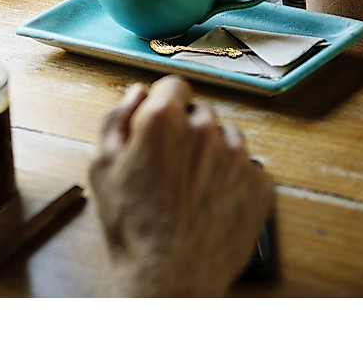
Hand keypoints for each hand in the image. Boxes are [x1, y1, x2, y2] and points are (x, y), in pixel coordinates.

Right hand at [89, 75, 273, 295]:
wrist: (168, 279)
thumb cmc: (131, 226)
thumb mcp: (101, 166)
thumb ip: (116, 118)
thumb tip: (136, 93)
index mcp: (164, 120)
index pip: (174, 85)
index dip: (163, 104)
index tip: (159, 125)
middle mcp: (206, 130)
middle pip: (200, 112)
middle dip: (186, 130)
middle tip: (170, 165)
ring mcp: (238, 158)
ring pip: (227, 137)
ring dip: (212, 152)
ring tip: (192, 187)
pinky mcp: (261, 185)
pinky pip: (248, 168)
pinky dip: (233, 180)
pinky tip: (211, 202)